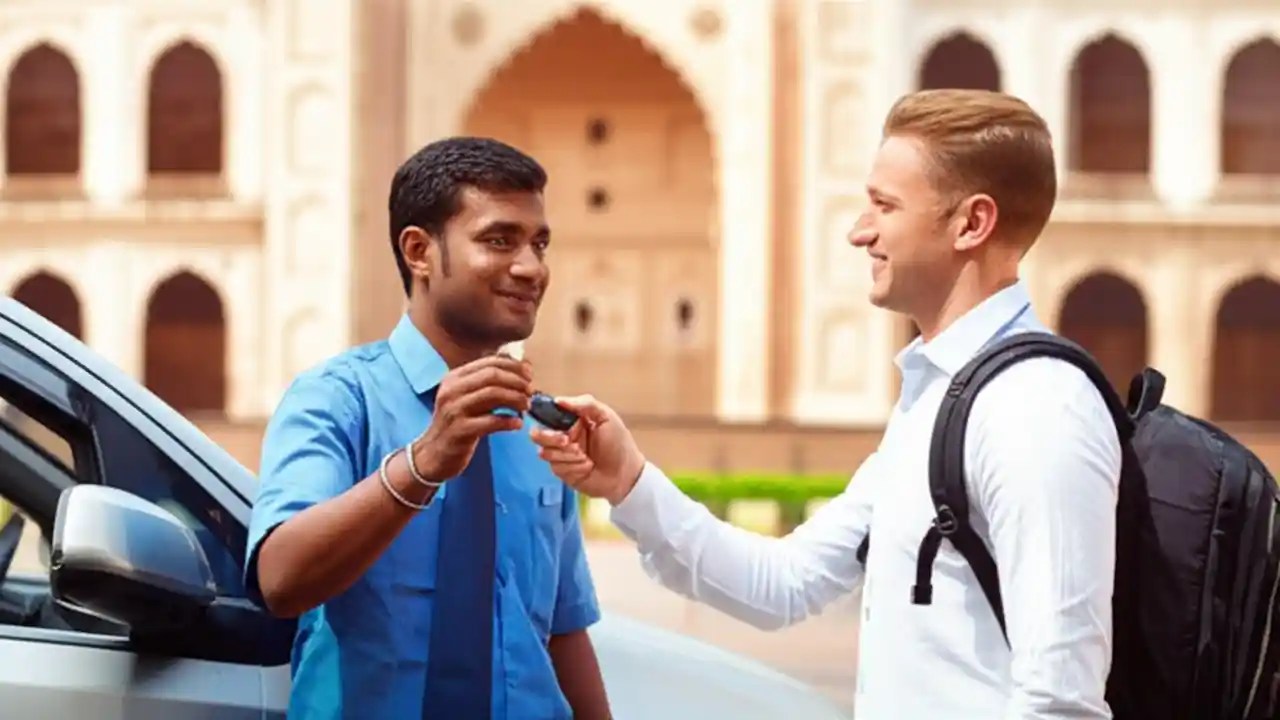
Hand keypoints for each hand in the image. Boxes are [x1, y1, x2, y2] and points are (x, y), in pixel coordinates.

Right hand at [413, 354, 532, 480]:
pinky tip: (518, 424)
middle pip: (492, 375)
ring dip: (516, 398)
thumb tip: (523, 368)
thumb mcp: (467, 397)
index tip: (530, 375)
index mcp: (455, 377)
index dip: (514, 366)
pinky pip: (491, 421)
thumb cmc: (457, 423)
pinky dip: (508, 421)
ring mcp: (454, 410)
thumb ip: (488, 383)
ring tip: (527, 406)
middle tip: (531, 391)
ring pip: (493, 394)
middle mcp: (452, 390)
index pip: (489, 362)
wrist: (433, 453)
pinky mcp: (460, 430)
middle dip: (517, 381)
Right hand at [528, 395, 644, 505]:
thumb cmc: (618, 443)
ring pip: (545, 452)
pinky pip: (556, 467)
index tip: (556, 422)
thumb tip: (558, 400)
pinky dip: (572, 467)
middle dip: (551, 438)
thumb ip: (584, 404)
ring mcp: (561, 455)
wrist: (625, 474)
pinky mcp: (563, 472)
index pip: (548, 415)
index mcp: (572, 421)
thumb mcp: (606, 416)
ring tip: (585, 457)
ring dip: (566, 455)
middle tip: (567, 442)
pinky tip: (586, 467)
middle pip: (538, 434)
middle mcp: (563, 436)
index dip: (546, 418)